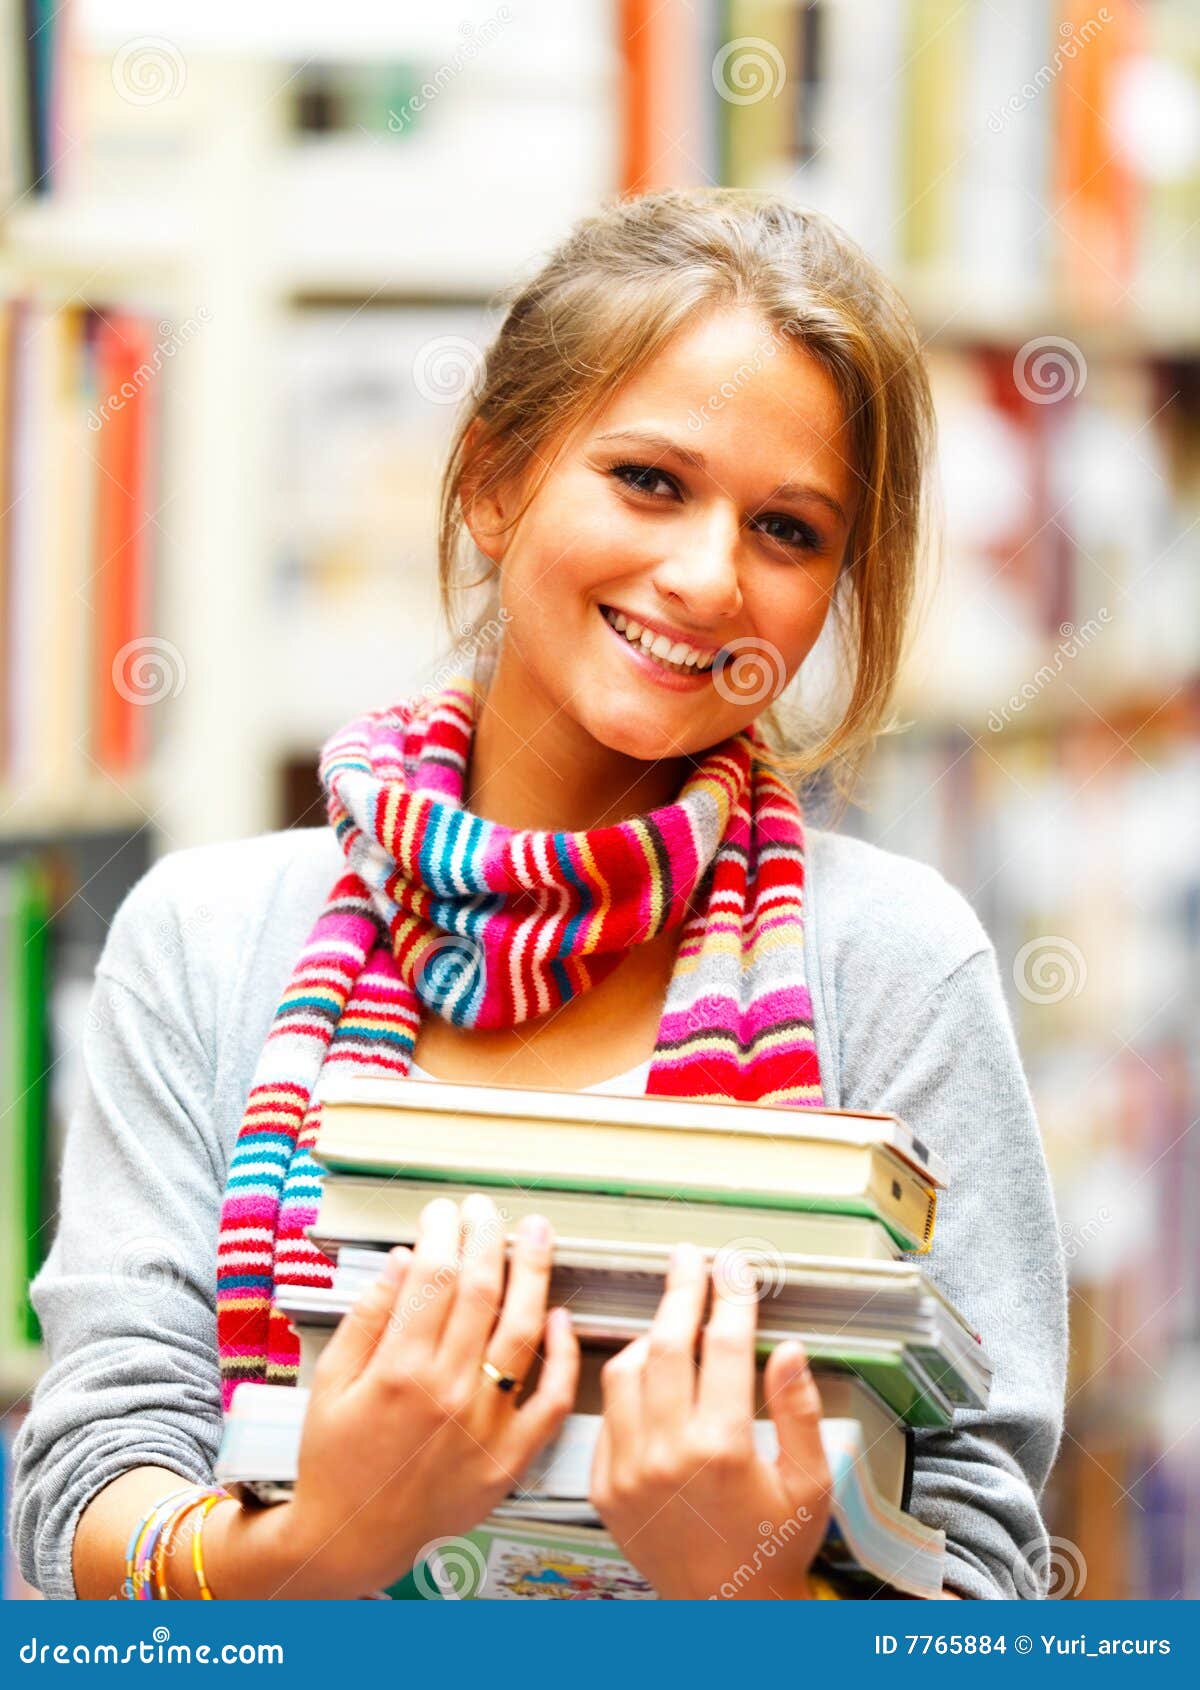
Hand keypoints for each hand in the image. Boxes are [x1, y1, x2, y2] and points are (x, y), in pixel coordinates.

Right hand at [281, 1193, 578, 1597]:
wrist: (350, 1541)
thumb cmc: (335, 1463)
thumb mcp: (331, 1382)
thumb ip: (368, 1317)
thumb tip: (403, 1260)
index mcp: (400, 1371)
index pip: (434, 1276)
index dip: (444, 1231)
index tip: (443, 1211)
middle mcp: (448, 1392)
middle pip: (482, 1290)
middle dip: (488, 1236)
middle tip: (488, 1209)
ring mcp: (485, 1425)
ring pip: (523, 1330)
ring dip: (533, 1272)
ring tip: (536, 1235)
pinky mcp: (509, 1457)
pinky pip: (550, 1398)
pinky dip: (562, 1353)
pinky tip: (558, 1317)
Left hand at [588, 1242, 831, 1599]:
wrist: (727, 1613)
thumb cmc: (774, 1548)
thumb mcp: (810, 1484)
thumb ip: (799, 1410)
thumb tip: (788, 1349)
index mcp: (722, 1448)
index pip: (722, 1346)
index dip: (729, 1296)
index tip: (734, 1266)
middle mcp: (666, 1454)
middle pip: (665, 1345)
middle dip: (680, 1291)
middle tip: (689, 1258)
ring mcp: (627, 1470)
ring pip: (623, 1372)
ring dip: (646, 1335)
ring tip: (670, 1314)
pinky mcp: (603, 1486)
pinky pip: (606, 1414)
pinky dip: (624, 1383)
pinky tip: (645, 1369)